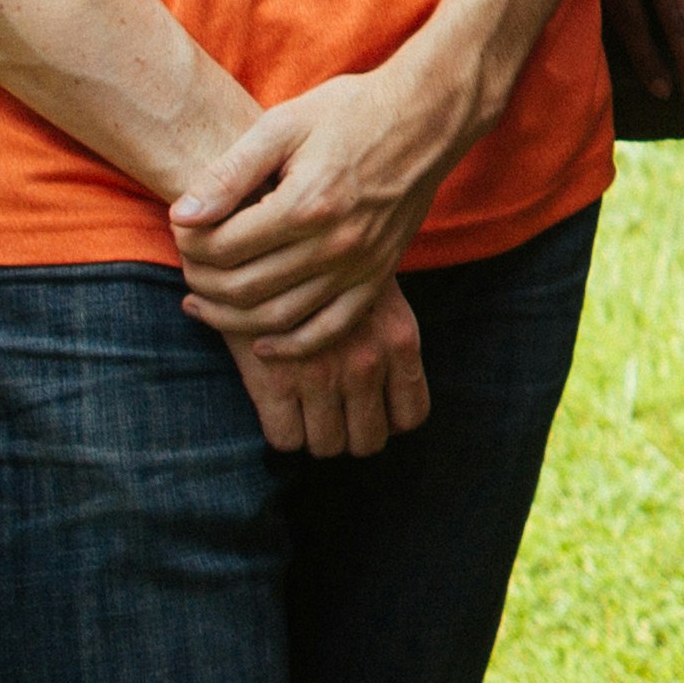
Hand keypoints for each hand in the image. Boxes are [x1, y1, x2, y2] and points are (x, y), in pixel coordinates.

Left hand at [170, 58, 475, 353]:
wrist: (425, 117)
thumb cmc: (348, 113)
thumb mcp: (282, 126)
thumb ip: (230, 173)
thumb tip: (182, 216)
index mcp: (306, 202)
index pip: (223, 247)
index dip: (189, 244)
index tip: (181, 228)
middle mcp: (335, 243)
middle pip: (243, 288)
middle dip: (201, 281)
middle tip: (187, 265)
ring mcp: (360, 265)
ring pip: (278, 317)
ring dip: (230, 319)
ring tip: (203, 302)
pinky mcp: (379, 276)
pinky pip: (330, 330)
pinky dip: (291, 346)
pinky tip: (261, 343)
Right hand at [230, 281, 432, 457]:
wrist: (273, 236)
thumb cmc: (330, 265)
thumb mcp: (378, 293)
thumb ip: (390, 340)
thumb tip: (393, 394)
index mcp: (400, 340)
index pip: (410, 416)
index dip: (388, 419)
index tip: (370, 408)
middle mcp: (366, 362)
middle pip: (368, 441)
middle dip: (351, 433)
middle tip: (334, 413)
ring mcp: (320, 374)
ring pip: (326, 445)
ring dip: (316, 434)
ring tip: (306, 410)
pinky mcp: (273, 380)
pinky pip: (286, 438)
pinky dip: (283, 430)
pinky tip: (279, 405)